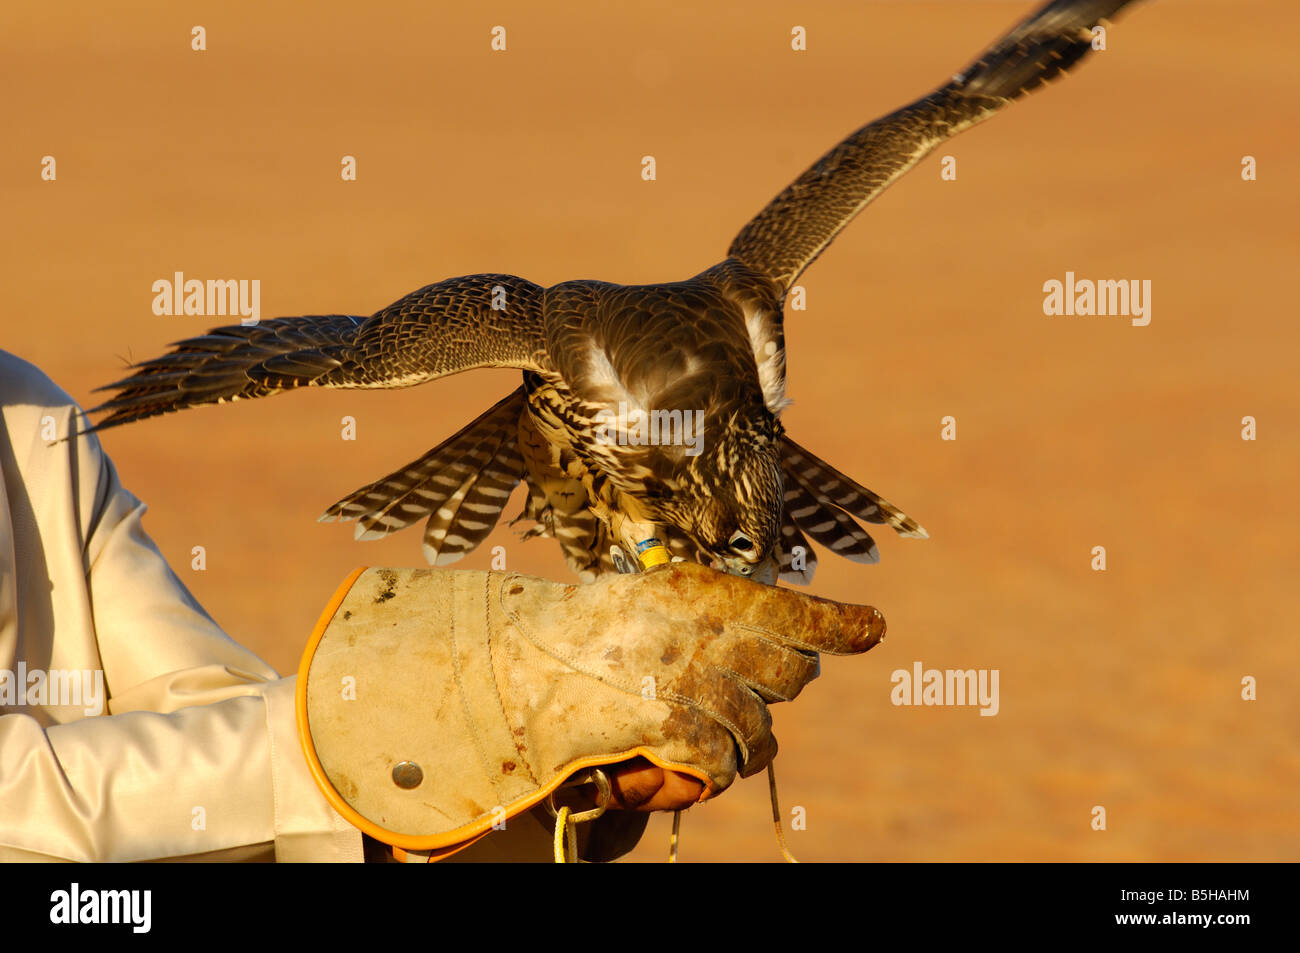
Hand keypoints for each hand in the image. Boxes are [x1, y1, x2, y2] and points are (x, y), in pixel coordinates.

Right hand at [299, 562, 886, 854]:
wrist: (513, 674)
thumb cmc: (577, 638)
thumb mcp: (647, 602)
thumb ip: (706, 615)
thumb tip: (770, 638)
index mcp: (698, 589)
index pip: (787, 608)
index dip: (835, 622)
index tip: (871, 629)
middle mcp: (704, 630)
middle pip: (789, 672)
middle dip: (774, 688)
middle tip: (734, 693)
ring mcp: (691, 680)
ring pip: (760, 730)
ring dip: (739, 742)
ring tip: (697, 735)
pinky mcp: (674, 728)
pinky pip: (724, 763)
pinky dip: (708, 772)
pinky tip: (680, 764)